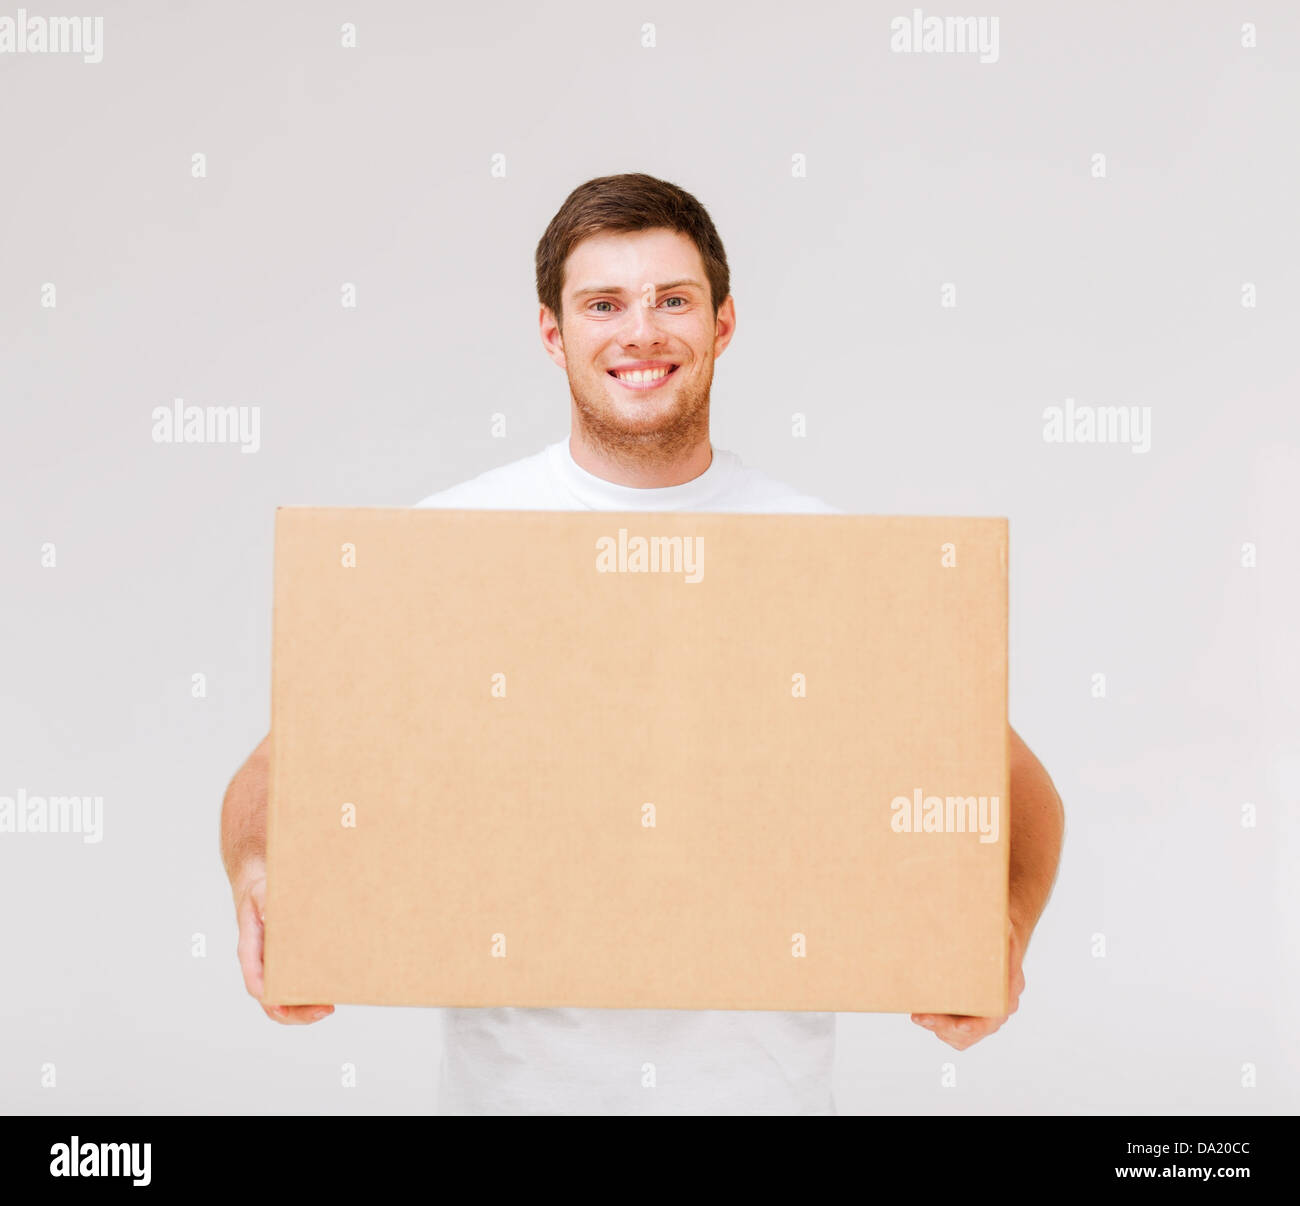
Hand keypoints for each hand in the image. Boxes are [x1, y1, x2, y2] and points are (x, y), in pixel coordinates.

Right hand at [234, 861, 334, 1025]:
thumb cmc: (258, 891)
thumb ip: (264, 903)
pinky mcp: (287, 964)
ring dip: (305, 1010)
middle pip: (271, 1001)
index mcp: (250, 951)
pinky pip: (296, 987)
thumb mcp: (260, 892)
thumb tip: (269, 912)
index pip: (255, 981)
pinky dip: (310, 997)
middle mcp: (261, 965)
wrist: (259, 887)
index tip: (281, 1004)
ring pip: (284, 1000)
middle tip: (323, 1009)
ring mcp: (274, 968)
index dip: (267, 996)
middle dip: (295, 1012)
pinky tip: (329, 994)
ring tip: (328, 1008)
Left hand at [910, 919, 1025, 1049]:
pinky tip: (922, 1015)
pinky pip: (953, 1033)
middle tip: (921, 1017)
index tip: (962, 1025)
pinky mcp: (968, 1017)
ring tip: (918, 1015)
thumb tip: (995, 922)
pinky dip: (938, 1027)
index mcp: (1008, 989)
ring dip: (938, 1028)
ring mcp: (983, 1017)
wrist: (994, 945)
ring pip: (961, 1036)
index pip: (996, 1013)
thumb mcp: (1003, 929)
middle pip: (973, 1030)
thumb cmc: (997, 937)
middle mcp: (998, 1008)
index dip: (979, 1023)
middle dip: (946, 1027)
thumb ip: (1000, 930)